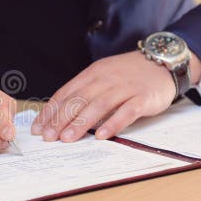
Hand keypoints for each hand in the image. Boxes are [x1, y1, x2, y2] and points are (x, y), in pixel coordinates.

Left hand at [31, 51, 200, 141]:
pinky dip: (113, 123)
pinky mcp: (143, 97)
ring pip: (98, 106)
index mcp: (92, 74)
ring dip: (81, 123)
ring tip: (67, 138)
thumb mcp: (103, 76)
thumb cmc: (128, 74)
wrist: (162, 62)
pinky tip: (102, 135)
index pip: (66, 93)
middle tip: (48, 137)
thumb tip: (61, 115)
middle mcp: (105, 80)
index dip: (51, 111)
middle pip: (78, 100)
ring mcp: (124, 88)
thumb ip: (85, 92)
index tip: (38, 128)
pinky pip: (126, 111)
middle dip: (60, 119)